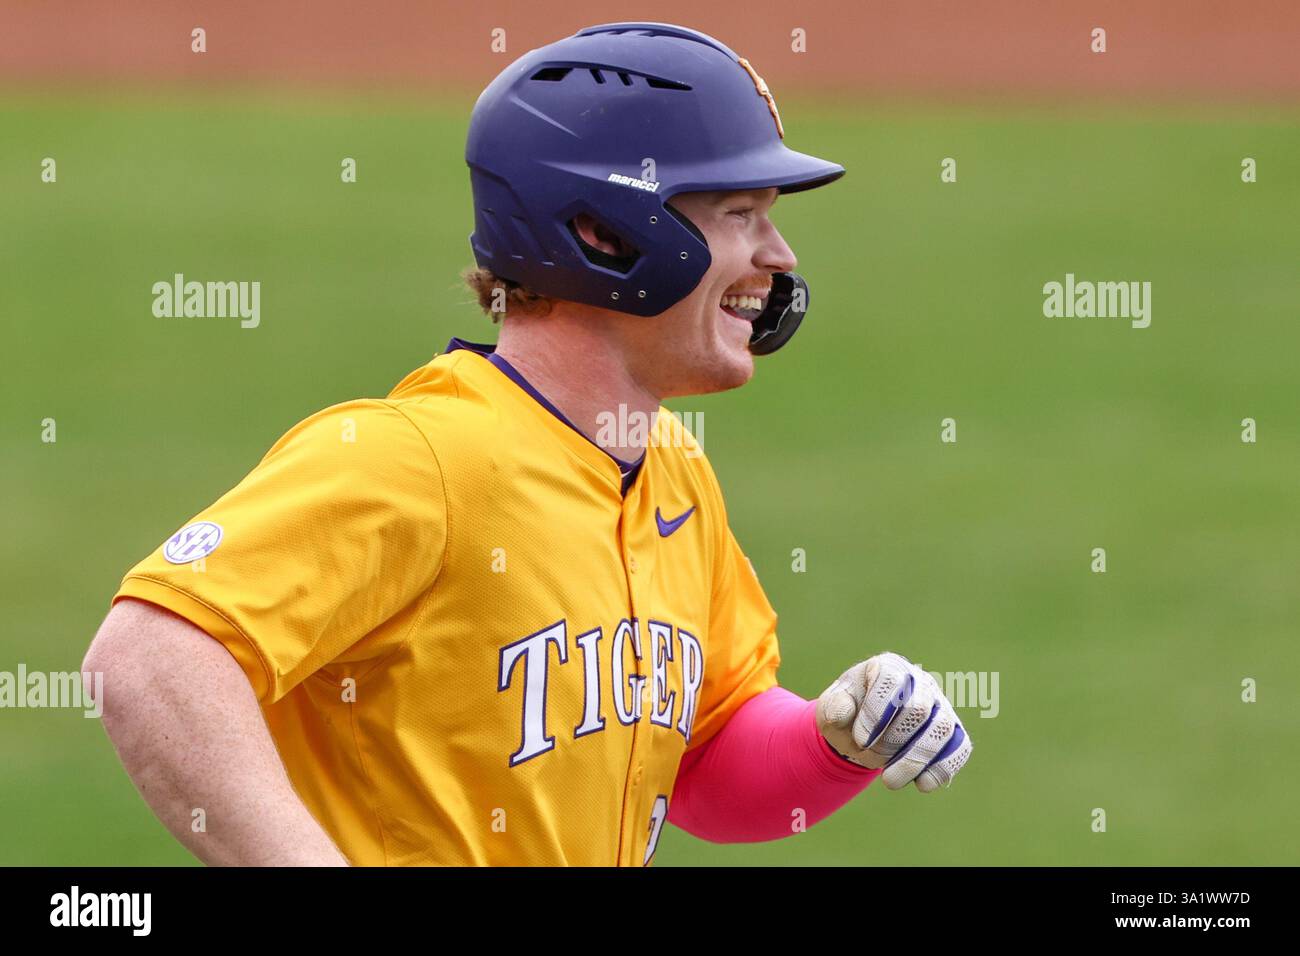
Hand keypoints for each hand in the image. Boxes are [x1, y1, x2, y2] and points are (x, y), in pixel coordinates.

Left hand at [816, 651, 972, 791]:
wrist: (862, 732)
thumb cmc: (848, 713)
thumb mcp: (831, 707)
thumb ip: (834, 707)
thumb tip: (843, 713)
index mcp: (888, 667)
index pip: (891, 681)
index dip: (876, 714)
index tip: (859, 740)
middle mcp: (919, 681)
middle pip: (919, 708)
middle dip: (892, 740)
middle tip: (869, 755)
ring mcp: (939, 705)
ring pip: (943, 729)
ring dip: (915, 760)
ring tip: (889, 781)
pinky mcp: (952, 731)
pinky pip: (959, 748)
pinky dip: (942, 768)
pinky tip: (921, 784)